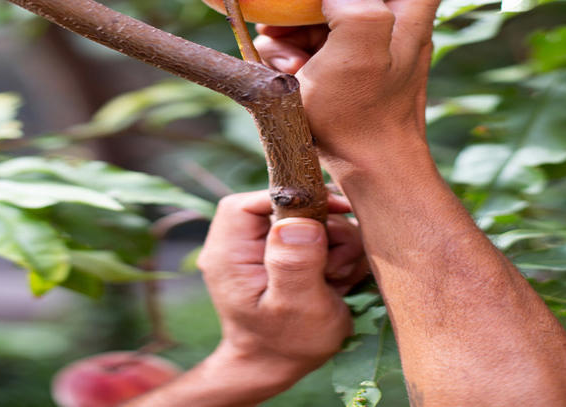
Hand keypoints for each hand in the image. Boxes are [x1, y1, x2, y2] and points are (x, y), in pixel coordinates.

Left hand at [196, 190, 366, 397]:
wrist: (278, 367)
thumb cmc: (284, 344)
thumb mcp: (293, 307)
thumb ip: (294, 264)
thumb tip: (299, 222)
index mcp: (229, 251)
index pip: (252, 201)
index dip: (292, 197)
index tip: (331, 209)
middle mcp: (242, 243)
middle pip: (289, 207)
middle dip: (324, 230)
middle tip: (335, 267)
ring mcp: (265, 248)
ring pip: (311, 220)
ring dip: (336, 246)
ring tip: (336, 281)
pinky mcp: (285, 254)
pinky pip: (319, 237)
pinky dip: (336, 255)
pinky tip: (337, 282)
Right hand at [254, 0, 446, 167]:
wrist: (367, 170)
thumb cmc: (362, 114)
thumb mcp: (359, 53)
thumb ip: (357, 6)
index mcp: (406, 19)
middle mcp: (390, 33)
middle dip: (310, 0)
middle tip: (282, 16)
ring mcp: (364, 58)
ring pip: (323, 24)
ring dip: (293, 33)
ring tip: (284, 58)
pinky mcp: (344, 80)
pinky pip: (313, 53)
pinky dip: (295, 58)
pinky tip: (288, 74)